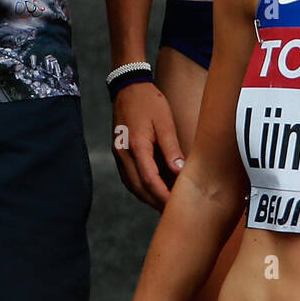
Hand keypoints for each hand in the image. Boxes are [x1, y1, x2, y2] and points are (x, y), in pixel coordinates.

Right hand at [112, 83, 184, 209]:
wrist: (128, 88)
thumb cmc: (149, 102)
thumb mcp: (165, 122)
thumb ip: (171, 148)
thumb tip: (180, 172)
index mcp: (136, 146)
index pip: (150, 180)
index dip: (163, 196)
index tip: (176, 206)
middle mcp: (124, 154)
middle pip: (139, 188)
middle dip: (156, 202)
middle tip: (173, 212)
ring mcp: (118, 155)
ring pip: (133, 185)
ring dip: (148, 197)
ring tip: (164, 205)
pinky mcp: (119, 153)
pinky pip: (129, 177)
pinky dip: (141, 188)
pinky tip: (152, 190)